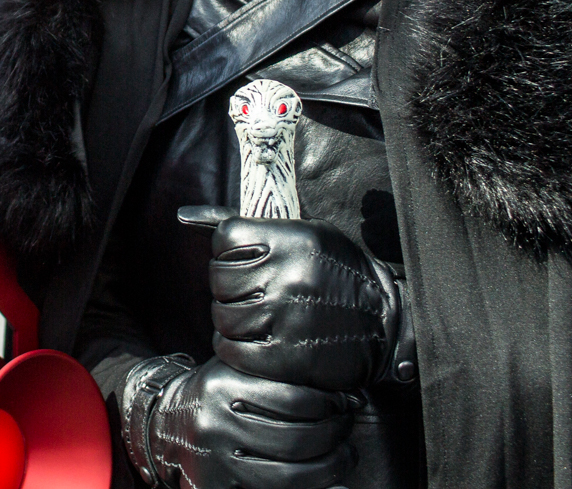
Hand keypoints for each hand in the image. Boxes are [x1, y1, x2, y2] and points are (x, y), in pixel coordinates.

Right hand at [120, 354, 354, 488]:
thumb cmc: (216, 392)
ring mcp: (216, 464)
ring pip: (289, 478)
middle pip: (296, 441)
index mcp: (223, 388)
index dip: (330, 404)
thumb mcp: (238, 370)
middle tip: (346, 431)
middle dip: (334, 437)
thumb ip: (279, 376)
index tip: (344, 404)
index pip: (295, 399)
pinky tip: (326, 484)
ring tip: (342, 458)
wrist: (166, 422)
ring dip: (329, 469)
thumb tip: (346, 397)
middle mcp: (216, 426)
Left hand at [181, 207, 415, 392]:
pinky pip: (232, 350)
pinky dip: (235, 348)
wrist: (388, 326)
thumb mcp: (308, 234)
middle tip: (250, 291)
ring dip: (231, 319)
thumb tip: (184, 215)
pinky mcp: (286, 357)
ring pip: (222, 316)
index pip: (225, 237)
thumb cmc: (341, 274)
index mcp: (294, 240)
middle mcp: (288, 276)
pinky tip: (254, 341)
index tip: (242, 259)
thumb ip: (252, 226)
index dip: (227, 250)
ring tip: (255, 317)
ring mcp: (286, 317)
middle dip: (229, 286)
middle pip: (218, 279)